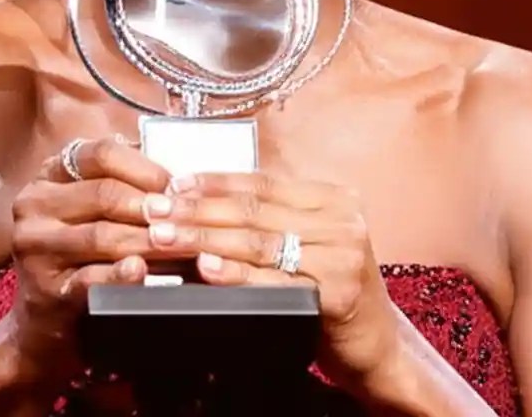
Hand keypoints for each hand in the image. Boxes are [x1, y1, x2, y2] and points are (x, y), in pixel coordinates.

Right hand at [6, 136, 179, 386]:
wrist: (48, 318)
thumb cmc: (83, 253)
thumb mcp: (94, 209)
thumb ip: (125, 185)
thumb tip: (179, 174)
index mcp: (50, 175)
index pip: (100, 154)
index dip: (143, 167)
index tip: (175, 185)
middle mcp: (34, 204)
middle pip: (102, 194)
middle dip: (150, 206)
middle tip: (185, 216)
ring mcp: (34, 247)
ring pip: (100, 235)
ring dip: (145, 240)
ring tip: (180, 243)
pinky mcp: (44, 288)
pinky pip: (89, 278)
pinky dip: (119, 274)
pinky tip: (141, 271)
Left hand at [155, 172, 404, 397]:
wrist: (376, 348)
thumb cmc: (331, 296)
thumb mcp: (306, 246)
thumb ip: (270, 222)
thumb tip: (199, 200)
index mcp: (333, 198)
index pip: (261, 183)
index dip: (212, 182)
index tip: (171, 185)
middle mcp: (343, 219)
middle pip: (254, 210)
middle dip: (197, 209)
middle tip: (154, 211)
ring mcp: (344, 255)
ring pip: (259, 241)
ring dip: (204, 237)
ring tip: (165, 236)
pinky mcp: (339, 293)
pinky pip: (274, 280)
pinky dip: (236, 274)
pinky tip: (206, 267)